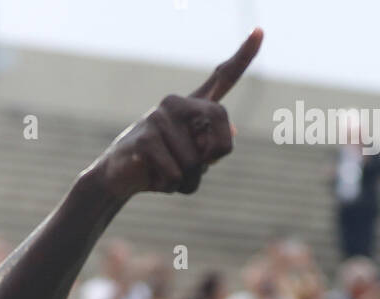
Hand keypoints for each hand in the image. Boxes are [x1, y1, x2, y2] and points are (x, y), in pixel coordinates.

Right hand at [88, 28, 261, 202]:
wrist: (118, 178)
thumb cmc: (159, 167)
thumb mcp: (190, 158)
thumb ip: (212, 145)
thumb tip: (232, 131)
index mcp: (192, 105)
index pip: (223, 77)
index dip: (244, 56)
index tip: (261, 31)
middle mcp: (176, 103)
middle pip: (220, 119)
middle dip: (216, 153)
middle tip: (199, 168)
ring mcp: (158, 117)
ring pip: (195, 162)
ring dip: (187, 181)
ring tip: (166, 174)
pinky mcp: (145, 138)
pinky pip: (175, 173)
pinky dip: (171, 186)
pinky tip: (155, 179)